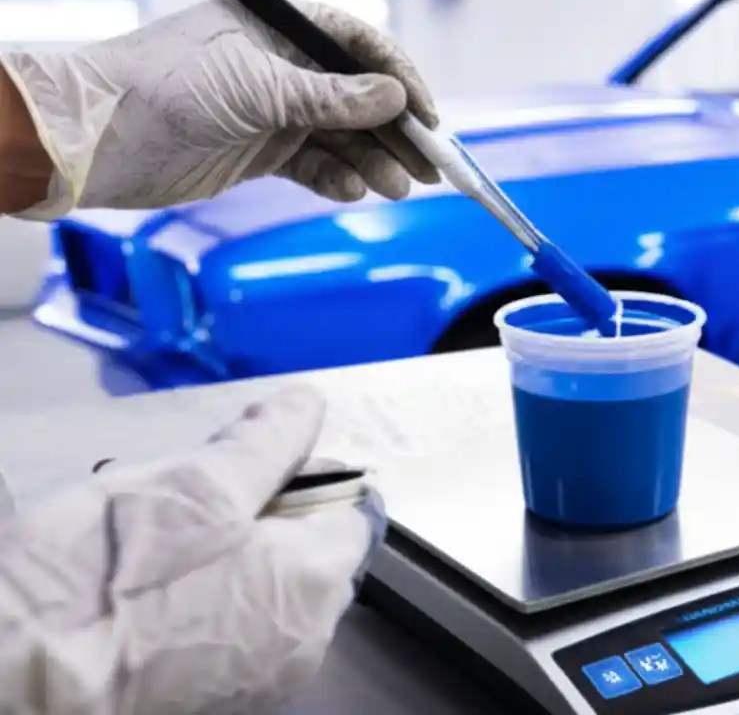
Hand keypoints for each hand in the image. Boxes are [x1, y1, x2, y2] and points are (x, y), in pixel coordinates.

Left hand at [0, 0, 438, 219]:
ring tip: (397, 187)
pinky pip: (312, 165)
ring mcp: (270, 110)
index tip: (429, 116)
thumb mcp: (261, 87)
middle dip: (395, 132)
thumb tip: (395, 98)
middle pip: (357, 97)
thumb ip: (333, 97)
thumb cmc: (168, 87)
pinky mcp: (258, 151)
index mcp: (280, 28)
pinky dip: (336, 179)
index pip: (358, 48)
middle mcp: (280, 65)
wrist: (101, 139)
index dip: (398, 80)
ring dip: (371, 162)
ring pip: (340, 136)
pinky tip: (353, 192)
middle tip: (431, 166)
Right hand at [0, 386, 386, 713]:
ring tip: (153, 535)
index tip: (252, 455)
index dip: (306, 470)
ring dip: (221, 549)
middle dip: (257, 509)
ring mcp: (259, 676)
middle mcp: (305, 640)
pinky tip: (143, 582)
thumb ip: (266, 443)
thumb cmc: (109, 577)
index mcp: (318, 583)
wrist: (18, 679)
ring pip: (260, 584)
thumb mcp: (194, 482)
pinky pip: (225, 626)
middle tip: (186, 491)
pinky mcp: (212, 696)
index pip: (351, 508)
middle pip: (306, 548)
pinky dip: (199, 596)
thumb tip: (307, 406)